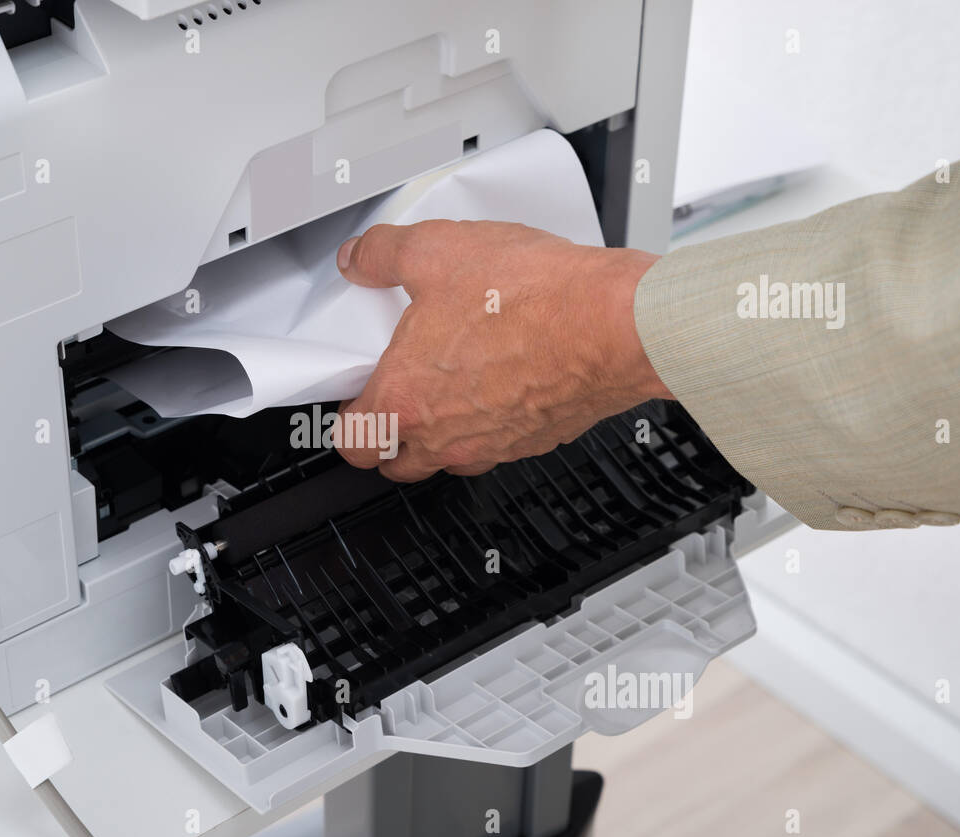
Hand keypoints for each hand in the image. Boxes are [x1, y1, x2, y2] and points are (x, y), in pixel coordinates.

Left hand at [332, 219, 671, 480]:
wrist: (615, 323)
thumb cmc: (534, 298)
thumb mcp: (437, 250)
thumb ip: (383, 255)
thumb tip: (360, 258)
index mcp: (405, 400)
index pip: (350, 441)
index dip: (344, 418)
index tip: (353, 393)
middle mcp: (445, 436)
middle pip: (393, 464)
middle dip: (385, 436)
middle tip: (393, 393)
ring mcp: (492, 445)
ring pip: (445, 462)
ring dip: (435, 436)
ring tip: (445, 386)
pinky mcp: (534, 440)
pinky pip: (495, 447)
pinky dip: (486, 426)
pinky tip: (497, 381)